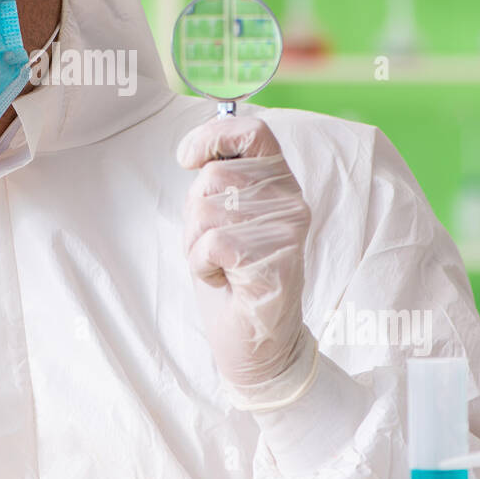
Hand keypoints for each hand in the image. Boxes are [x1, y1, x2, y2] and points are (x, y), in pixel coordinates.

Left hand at [177, 116, 317, 410]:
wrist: (258, 347)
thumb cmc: (234, 280)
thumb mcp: (222, 220)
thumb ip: (217, 183)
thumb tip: (195, 151)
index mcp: (280, 183)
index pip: (254, 131)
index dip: (213, 135)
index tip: (188, 158)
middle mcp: (291, 201)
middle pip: (215, 174)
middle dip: (194, 213)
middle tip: (213, 247)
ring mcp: (288, 231)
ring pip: (207, 209)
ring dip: (196, 244)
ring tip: (221, 267)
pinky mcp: (277, 260)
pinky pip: (213, 243)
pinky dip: (202, 264)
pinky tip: (223, 281)